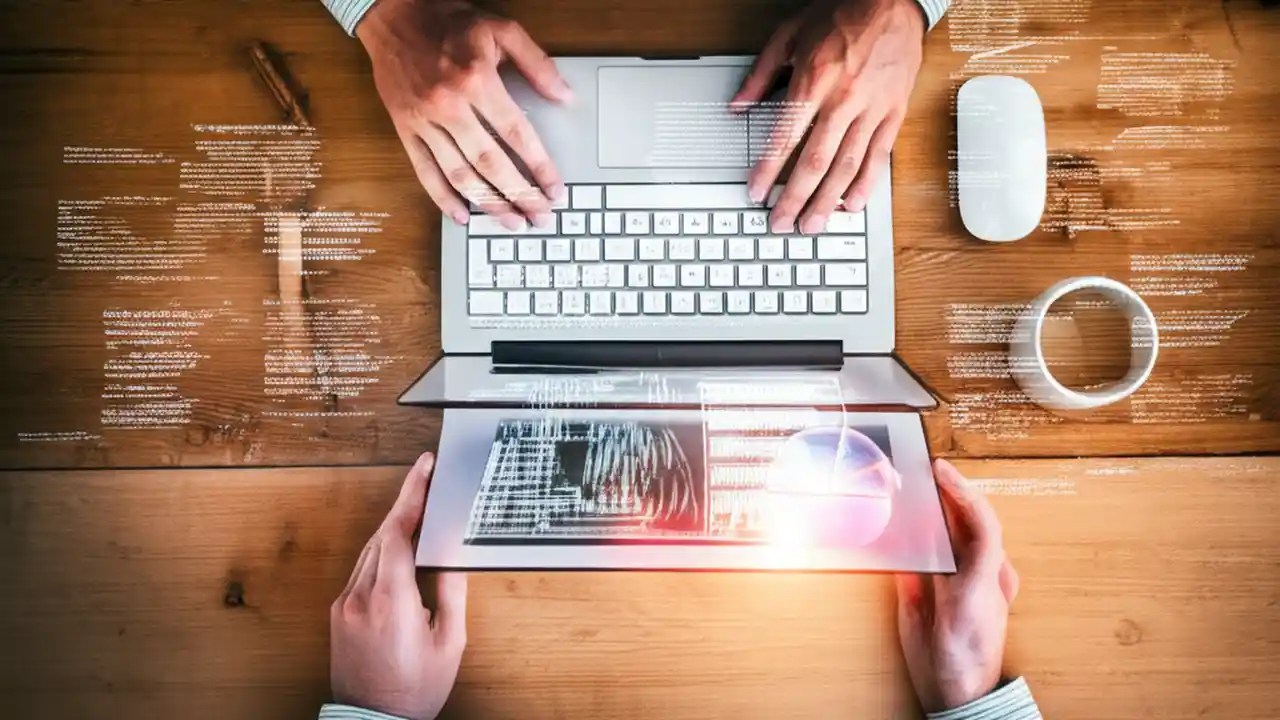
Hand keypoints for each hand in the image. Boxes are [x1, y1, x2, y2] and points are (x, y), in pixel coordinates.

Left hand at [330, 452, 467, 719]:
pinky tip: (400, 552)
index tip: (424, 469)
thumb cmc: (414, 690)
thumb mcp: (450, 643)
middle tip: (427, 481)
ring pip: (370, 550)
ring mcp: (345, 604)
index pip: (398, 532)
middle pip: (382, 534)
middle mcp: (361, 597)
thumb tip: (452, 556)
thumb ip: (453, 594)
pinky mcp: (338, 612)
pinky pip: (361, 569)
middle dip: (406, 505)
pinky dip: (382, 553)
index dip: (411, 495)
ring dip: (394, 529)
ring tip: (419, 513)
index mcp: (392, 600)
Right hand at [356, 0, 571, 228]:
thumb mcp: (501, 28)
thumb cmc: (449, 20)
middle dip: (519, 195)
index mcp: (477, 80)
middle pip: (490, 163)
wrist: (393, 12)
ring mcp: (424, 120)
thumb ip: (537, 64)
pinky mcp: (404, 128)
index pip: (517, 135)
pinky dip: (443, 198)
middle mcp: (449, 104)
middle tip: (540, 217)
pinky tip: (463, 216)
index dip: (539, 167)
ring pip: (459, 174)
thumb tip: (564, 96)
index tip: (555, 190)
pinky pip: (424, 171)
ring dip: (488, 203)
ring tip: (511, 221)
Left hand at [731, 0, 924, 233]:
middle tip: (781, 224)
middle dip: (795, 198)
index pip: (785, 138)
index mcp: (813, 81)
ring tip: (812, 226)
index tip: (756, 193)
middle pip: (815, 162)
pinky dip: (866, 184)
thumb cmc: (840, 15)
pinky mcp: (894, 113)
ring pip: (847, 166)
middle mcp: (843, 100)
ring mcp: (872, 109)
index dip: (768, 170)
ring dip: (827, 202)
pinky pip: (879, 156)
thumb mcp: (789, 34)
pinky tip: (852, 205)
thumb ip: (760, 74)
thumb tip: (737, 107)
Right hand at [894, 459, 1020, 713]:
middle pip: (980, 522)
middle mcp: (995, 581)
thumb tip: (903, 547)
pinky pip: (980, 549)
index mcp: (978, 587)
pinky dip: (960, 529)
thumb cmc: (947, 666)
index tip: (940, 470)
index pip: (980, 524)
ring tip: (931, 489)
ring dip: (957, 508)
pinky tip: (939, 523)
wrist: (969, 697)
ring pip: (980, 534)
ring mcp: (998, 584)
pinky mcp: (996, 590)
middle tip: (928, 470)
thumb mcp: (918, 624)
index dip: (961, 492)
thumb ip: (912, 582)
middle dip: (956, 491)